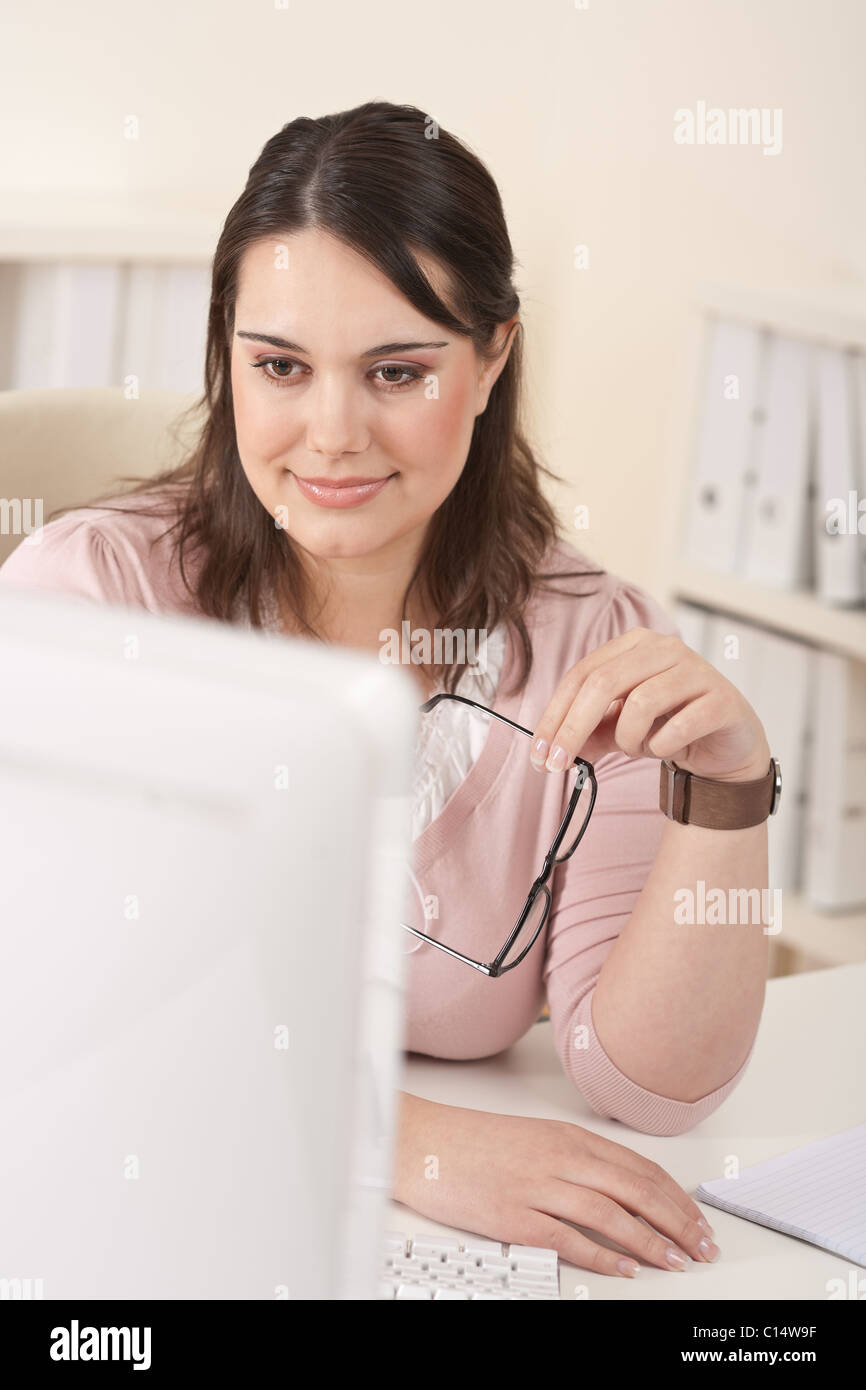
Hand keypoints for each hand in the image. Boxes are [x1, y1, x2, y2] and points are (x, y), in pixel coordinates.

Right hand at [393, 1092, 718, 1276]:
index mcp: (568, 1137)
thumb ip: (577, 1159)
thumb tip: (621, 1187)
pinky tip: (625, 1268)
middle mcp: (560, 1158)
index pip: (639, 1168)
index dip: (675, 1197)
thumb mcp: (535, 1138)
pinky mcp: (516, 1217)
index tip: (697, 1219)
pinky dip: (604, 1256)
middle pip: (636, 1190)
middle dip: (677, 1221)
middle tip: (702, 1246)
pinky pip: (570, 1239)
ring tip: (676, 1261)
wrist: (423, 1143)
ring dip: (651, 1242)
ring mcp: (539, 1187)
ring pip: (611, 1215)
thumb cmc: (475, 1143)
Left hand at [529, 627, 770, 782]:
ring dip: (629, 739)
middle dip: (572, 730)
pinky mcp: (721, 699)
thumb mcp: (620, 729)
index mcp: (633, 645)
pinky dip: (662, 747)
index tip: (538, 754)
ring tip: (640, 748)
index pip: (581, 675)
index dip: (555, 715)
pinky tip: (667, 749)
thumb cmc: (669, 726)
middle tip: (558, 766)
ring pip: (638, 704)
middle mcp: (664, 647)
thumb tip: (553, 751)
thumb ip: (589, 733)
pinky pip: (677, 726)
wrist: (726, 744)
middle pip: (601, 684)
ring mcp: (696, 670)